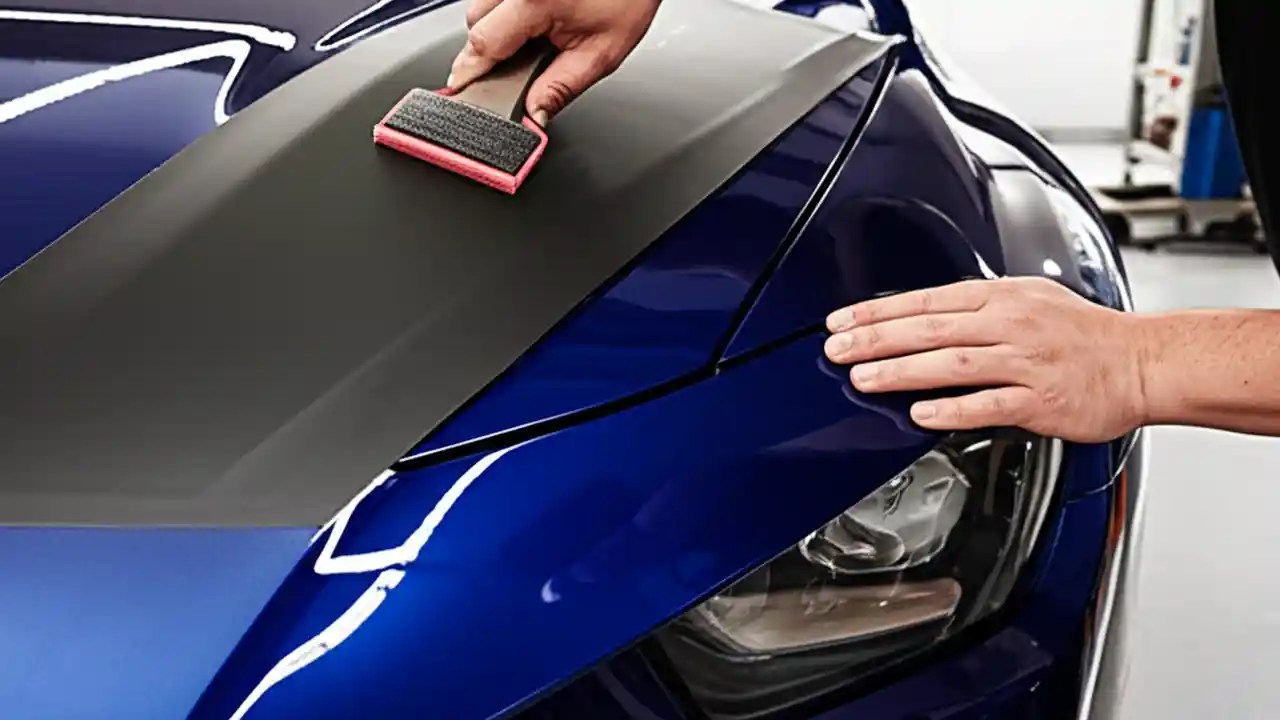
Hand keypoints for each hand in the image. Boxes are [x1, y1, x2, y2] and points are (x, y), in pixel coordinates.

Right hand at [449, 0, 661, 124]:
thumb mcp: (601, 54)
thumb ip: (561, 88)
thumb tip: (533, 116)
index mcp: (534, 1)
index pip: (483, 43)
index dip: (470, 72)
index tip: (460, 90)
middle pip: (474, 24)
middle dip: (488, 50)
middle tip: (518, 64)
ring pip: (480, 6)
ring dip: (495, 27)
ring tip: (532, 36)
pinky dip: (503, 10)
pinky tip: (532, 17)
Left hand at [822, 277, 1149, 442]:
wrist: (1143, 362)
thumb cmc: (1086, 335)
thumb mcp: (1029, 300)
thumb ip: (977, 310)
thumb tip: (923, 318)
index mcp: (1003, 297)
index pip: (927, 299)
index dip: (879, 311)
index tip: (843, 321)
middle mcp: (1011, 324)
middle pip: (930, 328)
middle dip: (876, 338)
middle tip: (837, 348)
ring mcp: (1026, 362)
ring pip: (951, 363)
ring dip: (901, 370)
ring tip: (864, 377)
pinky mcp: (1040, 400)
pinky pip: (987, 404)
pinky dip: (951, 408)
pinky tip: (920, 413)